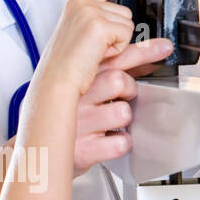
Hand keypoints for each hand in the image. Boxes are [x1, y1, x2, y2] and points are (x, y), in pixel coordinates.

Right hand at [35, 0, 145, 98]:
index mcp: (77, 5)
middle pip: (125, 13)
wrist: (54, 84)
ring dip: (118, 44)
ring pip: (128, 25)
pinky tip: (98, 56)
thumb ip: (106, 32)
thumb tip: (141, 36)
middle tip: (96, 51)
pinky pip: (126, 35)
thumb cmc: (66, 69)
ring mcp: (90, 12)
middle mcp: (83, 4)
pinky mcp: (98, 24)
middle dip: (118, 35)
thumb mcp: (86, 44)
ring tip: (95, 55)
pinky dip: (117, 50)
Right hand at [73, 37, 173, 174]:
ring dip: (125, 118)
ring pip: (123, 112)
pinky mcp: (85, 150)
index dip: (144, 51)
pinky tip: (109, 140)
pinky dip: (121, 143)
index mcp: (77, 79)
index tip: (163, 48)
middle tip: (123, 97)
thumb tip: (142, 59)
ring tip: (112, 122)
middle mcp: (77, 98)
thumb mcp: (78, 89)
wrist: (35, 151)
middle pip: (120, 81)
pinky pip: (120, 143)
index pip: (114, 58)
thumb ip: (106, 72)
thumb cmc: (62, 118)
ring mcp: (80, 124)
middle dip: (130, 90)